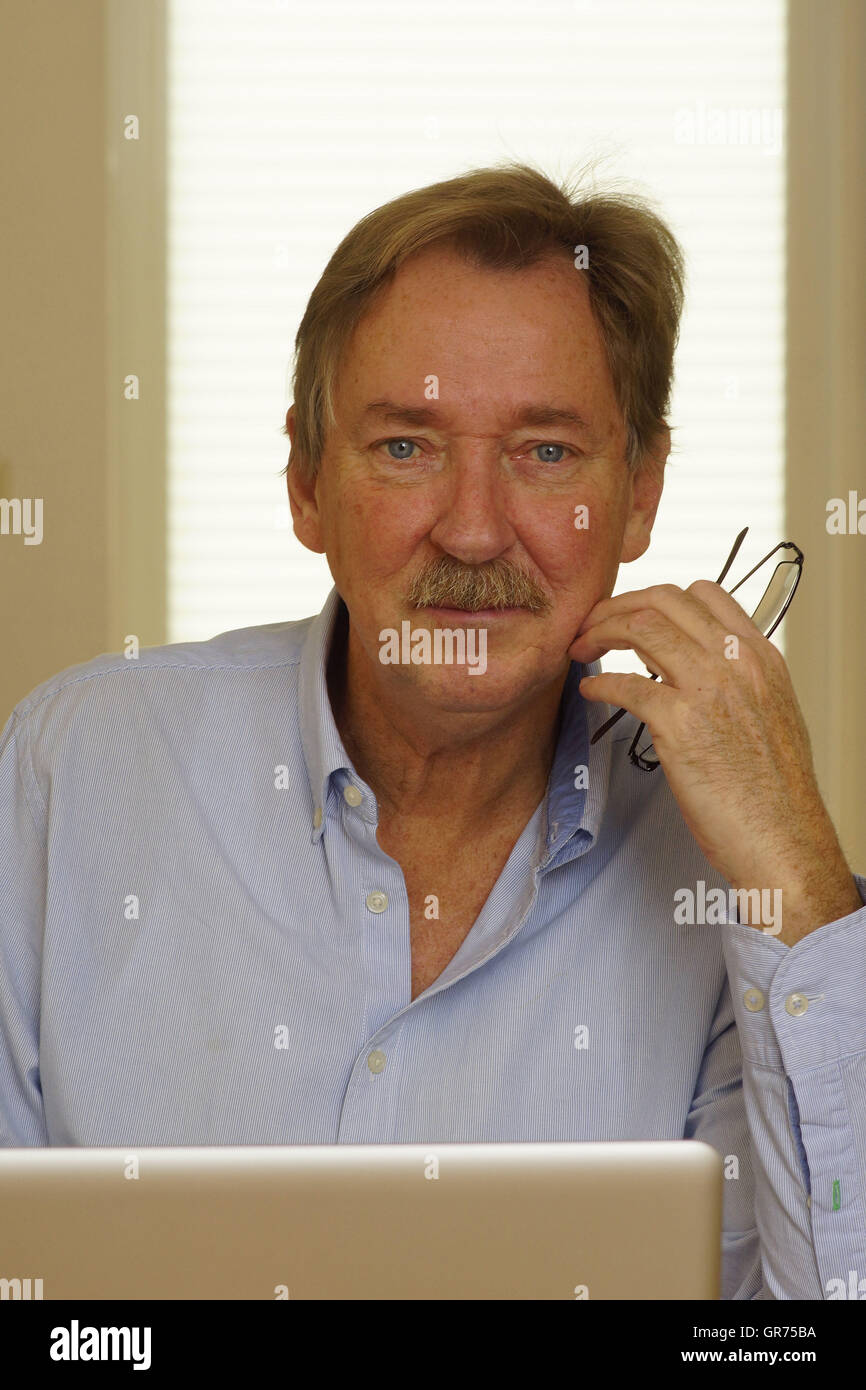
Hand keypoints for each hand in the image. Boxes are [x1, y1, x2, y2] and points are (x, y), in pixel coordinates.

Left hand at [568, 581, 860, 944]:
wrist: (783, 839)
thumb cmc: (774, 792)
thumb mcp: (772, 713)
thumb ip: (739, 681)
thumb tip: (696, 668)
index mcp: (761, 656)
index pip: (704, 593)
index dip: (655, 597)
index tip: (631, 613)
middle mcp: (737, 663)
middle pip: (663, 600)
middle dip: (617, 606)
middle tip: (591, 625)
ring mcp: (709, 689)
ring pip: (641, 628)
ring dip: (599, 632)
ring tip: (581, 648)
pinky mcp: (680, 724)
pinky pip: (625, 682)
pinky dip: (598, 681)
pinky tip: (589, 689)